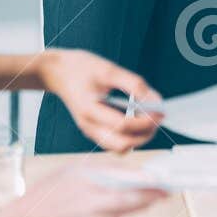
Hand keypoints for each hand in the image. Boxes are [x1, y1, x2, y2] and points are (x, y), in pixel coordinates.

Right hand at [0, 160, 167, 216]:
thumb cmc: (53, 189)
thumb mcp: (79, 169)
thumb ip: (107, 169)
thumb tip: (131, 171)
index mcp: (97, 192)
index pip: (133, 189)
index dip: (153, 186)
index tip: (167, 181)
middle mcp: (102, 210)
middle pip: (138, 203)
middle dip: (156, 195)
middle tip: (171, 187)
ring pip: (132, 210)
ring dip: (146, 201)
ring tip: (161, 190)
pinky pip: (122, 214)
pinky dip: (131, 206)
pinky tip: (137, 198)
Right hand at [36, 48, 163, 151]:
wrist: (57, 72)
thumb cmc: (81, 67)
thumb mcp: (109, 69)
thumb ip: (134, 84)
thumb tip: (155, 99)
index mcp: (89, 110)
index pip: (123, 125)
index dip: (145, 121)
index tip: (160, 111)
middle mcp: (88, 125)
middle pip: (122, 144)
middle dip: (145, 135)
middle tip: (158, 118)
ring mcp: (89, 131)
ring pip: (119, 148)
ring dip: (138, 138)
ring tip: (148, 119)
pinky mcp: (92, 130)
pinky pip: (114, 143)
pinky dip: (129, 136)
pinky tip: (135, 119)